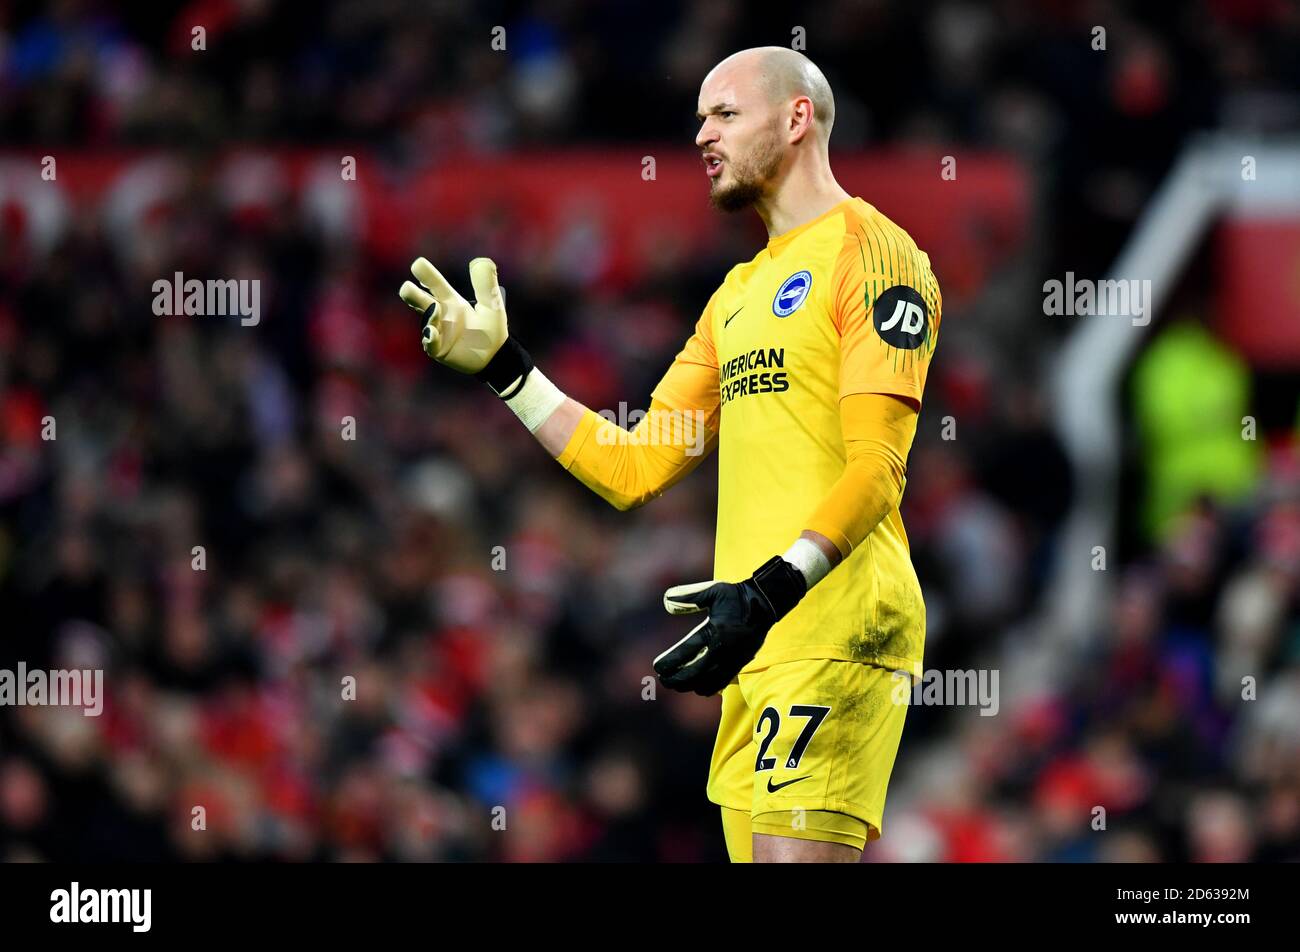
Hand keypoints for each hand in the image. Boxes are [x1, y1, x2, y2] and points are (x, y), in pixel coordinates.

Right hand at [399, 256, 507, 373]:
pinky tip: (432, 333)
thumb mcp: (491, 304)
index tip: (418, 264)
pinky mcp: (439, 349)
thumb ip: (485, 284)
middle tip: (406, 288)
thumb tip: (482, 261)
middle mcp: (440, 314)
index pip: (435, 284)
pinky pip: (430, 343)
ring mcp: (437, 331)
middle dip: (411, 294)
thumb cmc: (491, 329)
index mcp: (451, 301)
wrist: (495, 355)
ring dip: (428, 315)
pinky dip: (430, 338)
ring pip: (425, 320)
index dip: (426, 274)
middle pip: (420, 301)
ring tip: (435, 309)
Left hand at [653, 556, 806, 695]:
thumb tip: (666, 601)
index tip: (657, 667)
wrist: (765, 605)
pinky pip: (720, 684)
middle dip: (675, 679)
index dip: (669, 662)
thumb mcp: (714, 591)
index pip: (686, 652)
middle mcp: (723, 649)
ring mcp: (732, 659)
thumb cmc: (737, 597)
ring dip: (688, 686)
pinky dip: (705, 687)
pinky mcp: (740, 664)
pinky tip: (696, 685)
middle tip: (662, 679)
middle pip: (693, 674)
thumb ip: (689, 596)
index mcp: (714, 631)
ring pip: (706, 683)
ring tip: (675, 684)